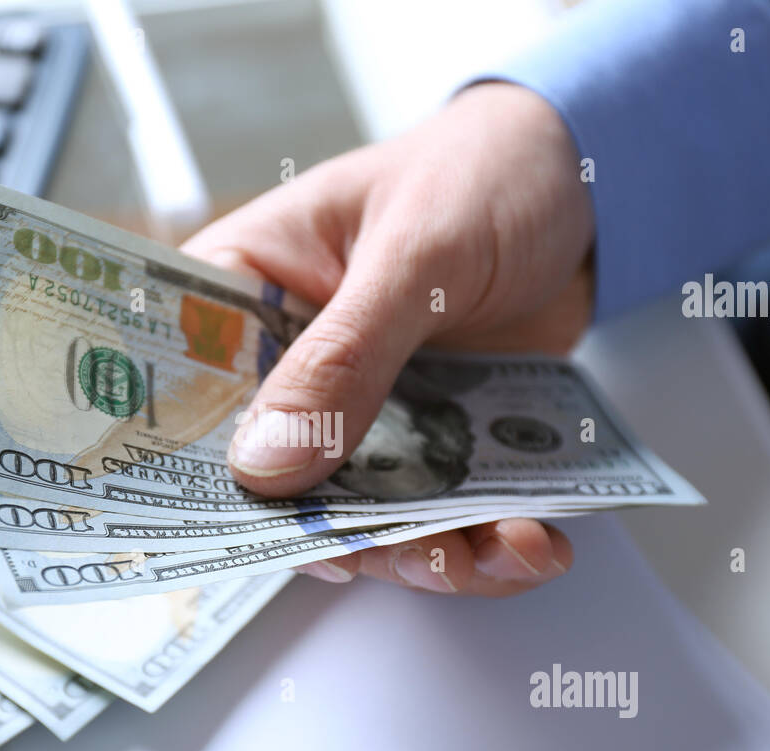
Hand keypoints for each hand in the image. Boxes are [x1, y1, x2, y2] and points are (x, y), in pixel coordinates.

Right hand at [180, 83, 594, 595]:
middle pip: (274, 483)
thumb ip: (343, 355)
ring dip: (423, 552)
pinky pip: (439, 514)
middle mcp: (291, 365)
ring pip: (362, 516)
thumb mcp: (415, 253)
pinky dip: (485, 540)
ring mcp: (361, 411)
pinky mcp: (428, 440)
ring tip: (490, 556)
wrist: (585, 191)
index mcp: (248, 290)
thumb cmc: (482, 176)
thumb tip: (263, 464)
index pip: (184, 391)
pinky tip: (531, 541)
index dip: (193, 473)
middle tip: (404, 553)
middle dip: (339, 536)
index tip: (244, 535)